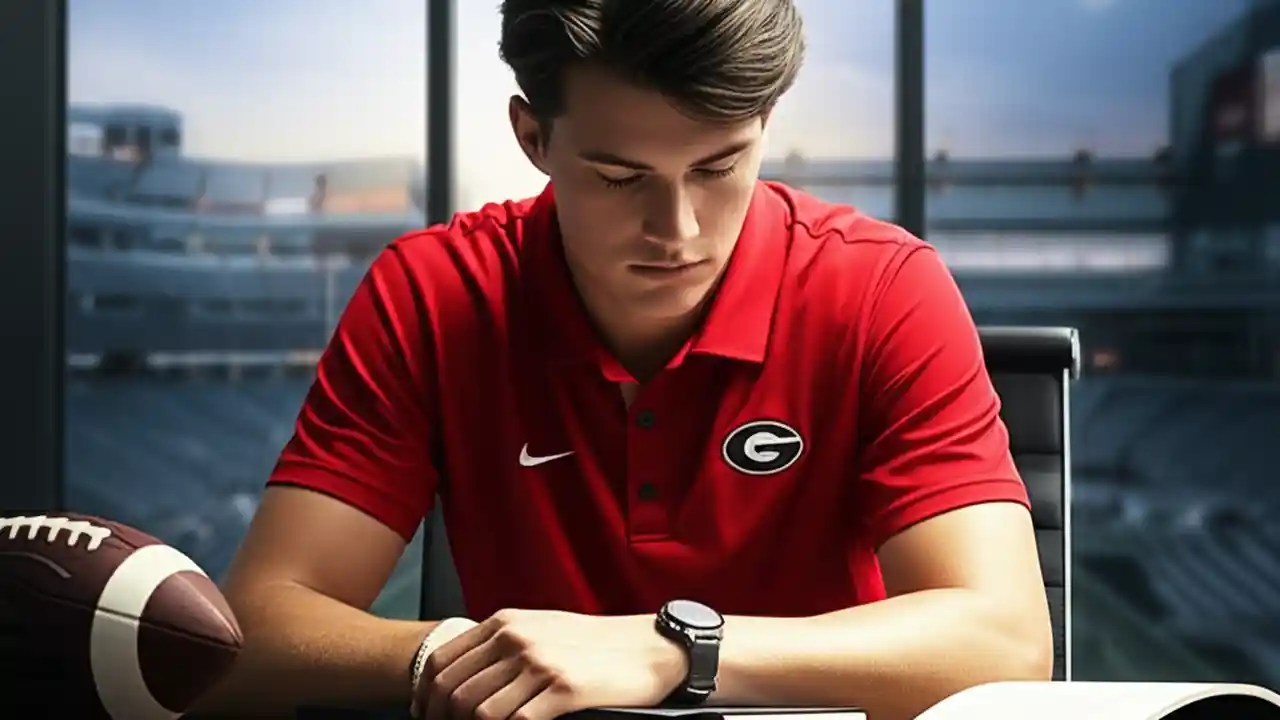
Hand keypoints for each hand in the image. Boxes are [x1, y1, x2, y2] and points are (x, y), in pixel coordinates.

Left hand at [412, 608, 687, 719]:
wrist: (648, 648)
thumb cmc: (594, 645)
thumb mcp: (541, 629)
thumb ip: (502, 645)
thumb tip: (463, 676)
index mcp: (506, 623)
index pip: (443, 662)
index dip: (425, 698)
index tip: (425, 717)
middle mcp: (516, 639)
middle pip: (453, 691)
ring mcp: (539, 663)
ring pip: (478, 711)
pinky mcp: (563, 689)